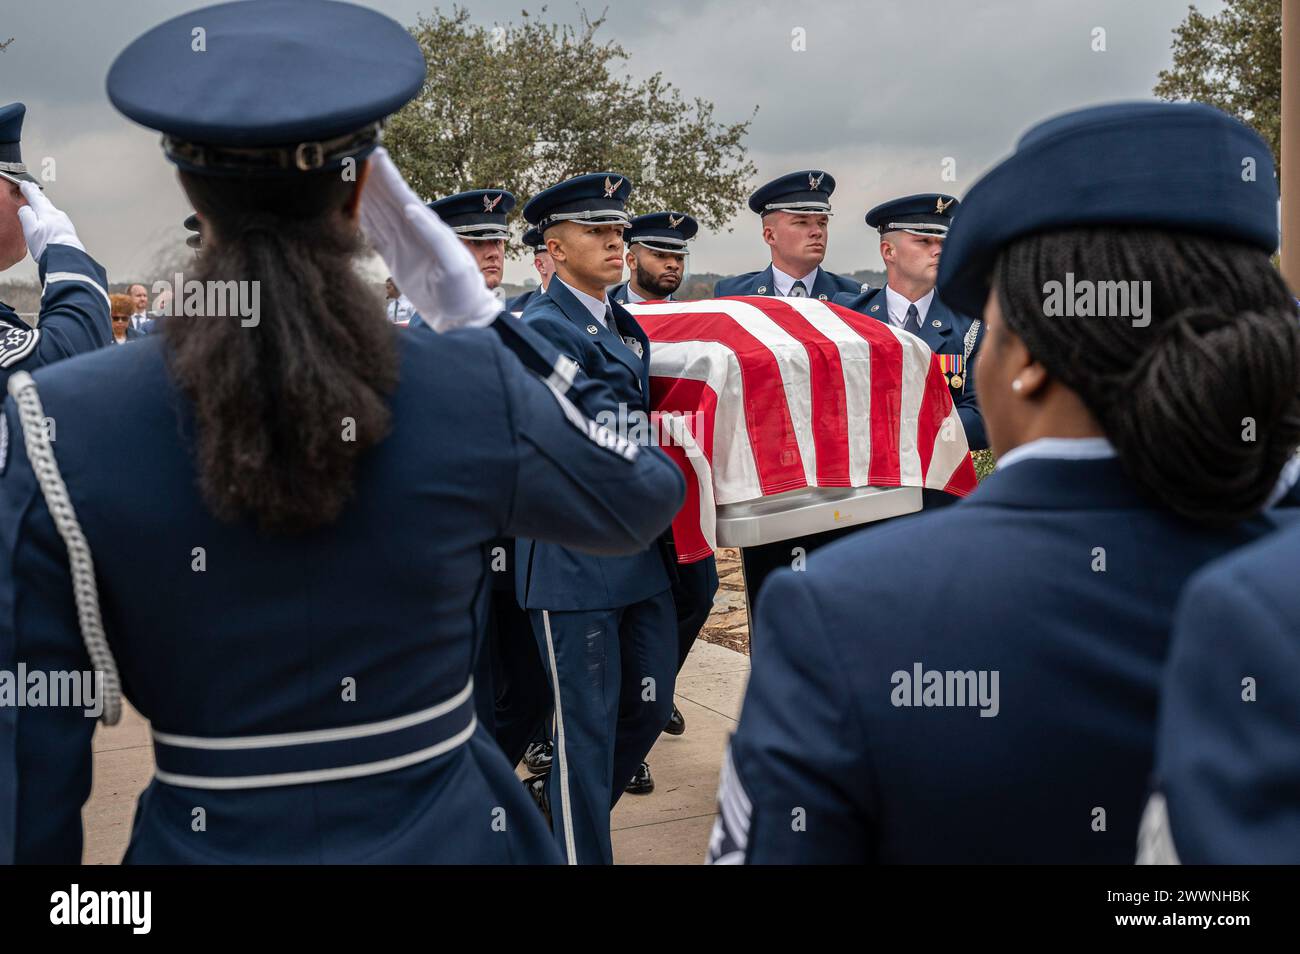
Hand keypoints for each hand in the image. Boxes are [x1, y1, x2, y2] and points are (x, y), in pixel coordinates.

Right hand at [17, 180, 85, 261]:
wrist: (67, 259)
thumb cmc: (48, 247)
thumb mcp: (30, 229)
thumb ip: (26, 215)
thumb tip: (26, 209)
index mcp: (47, 212)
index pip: (35, 197)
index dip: (28, 190)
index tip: (24, 185)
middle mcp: (58, 216)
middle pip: (45, 203)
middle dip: (37, 196)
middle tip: (31, 190)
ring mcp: (66, 224)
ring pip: (52, 211)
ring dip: (45, 207)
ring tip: (39, 205)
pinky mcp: (69, 232)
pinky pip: (58, 221)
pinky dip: (52, 217)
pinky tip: (50, 222)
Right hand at [360, 148, 499, 331]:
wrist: (459, 317)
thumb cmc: (462, 289)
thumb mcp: (452, 262)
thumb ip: (432, 234)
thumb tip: (410, 207)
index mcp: (427, 226)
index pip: (402, 195)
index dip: (387, 175)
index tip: (373, 153)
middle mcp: (412, 230)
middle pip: (385, 199)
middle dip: (369, 178)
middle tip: (349, 155)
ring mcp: (401, 243)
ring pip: (376, 213)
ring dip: (361, 195)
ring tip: (344, 175)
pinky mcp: (393, 259)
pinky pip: (373, 234)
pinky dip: (360, 220)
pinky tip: (349, 207)